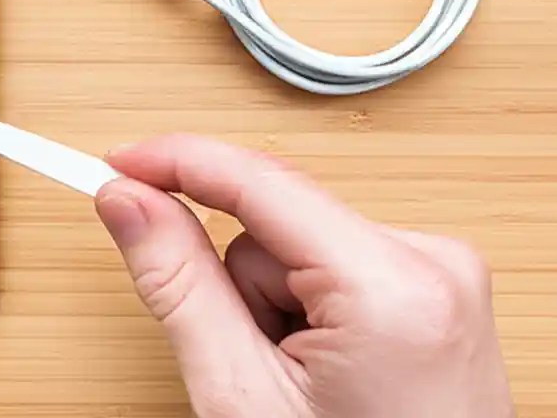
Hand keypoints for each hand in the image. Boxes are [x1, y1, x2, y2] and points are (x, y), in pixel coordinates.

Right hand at [96, 134, 513, 417]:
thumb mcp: (241, 395)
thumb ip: (177, 284)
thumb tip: (129, 202)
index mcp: (391, 286)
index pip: (259, 182)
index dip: (175, 163)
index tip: (115, 163)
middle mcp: (430, 261)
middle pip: (274, 222)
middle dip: (239, 285)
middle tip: (247, 361)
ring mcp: (440, 273)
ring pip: (296, 246)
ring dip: (271, 304)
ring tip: (297, 381)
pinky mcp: (435, 287)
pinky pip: (332, 265)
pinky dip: (307, 311)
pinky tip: (324, 370)